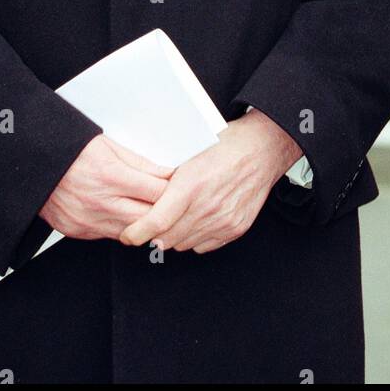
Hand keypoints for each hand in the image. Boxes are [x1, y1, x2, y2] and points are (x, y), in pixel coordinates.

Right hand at [38, 134, 173, 241]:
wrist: (34, 164)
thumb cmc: (69, 150)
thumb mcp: (108, 146)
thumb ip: (140, 163)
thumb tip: (166, 174)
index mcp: (110, 176)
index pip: (157, 192)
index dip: (172, 191)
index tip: (177, 188)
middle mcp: (100, 202)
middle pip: (148, 219)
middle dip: (162, 212)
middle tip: (168, 204)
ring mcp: (88, 220)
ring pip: (131, 233)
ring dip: (141, 223)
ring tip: (143, 208)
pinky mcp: (78, 231)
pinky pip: (109, 236)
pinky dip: (119, 227)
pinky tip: (120, 213)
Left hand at [118, 109, 301, 254]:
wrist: (261, 149)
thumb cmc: (224, 145)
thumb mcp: (187, 154)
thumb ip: (165, 177)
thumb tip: (140, 191)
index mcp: (191, 185)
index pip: (156, 222)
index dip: (137, 232)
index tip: (127, 235)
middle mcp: (207, 207)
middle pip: (168, 238)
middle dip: (155, 234)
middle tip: (149, 224)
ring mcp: (223, 220)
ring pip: (185, 244)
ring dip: (175, 236)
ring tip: (175, 218)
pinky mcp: (235, 228)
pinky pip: (204, 245)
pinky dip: (195, 237)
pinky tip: (195, 220)